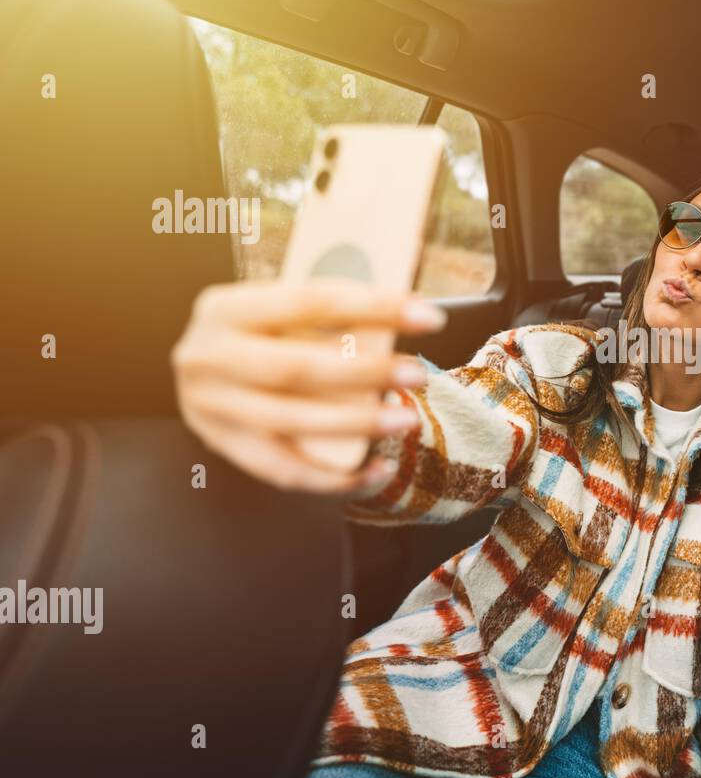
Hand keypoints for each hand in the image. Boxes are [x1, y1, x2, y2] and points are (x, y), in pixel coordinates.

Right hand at [170, 277, 447, 493]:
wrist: (194, 368)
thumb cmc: (255, 333)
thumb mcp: (274, 310)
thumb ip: (326, 314)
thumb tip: (408, 314)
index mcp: (225, 307)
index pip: (310, 301)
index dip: (375, 307)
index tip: (428, 316)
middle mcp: (207, 356)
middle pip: (297, 368)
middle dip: (365, 372)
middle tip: (417, 374)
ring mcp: (210, 406)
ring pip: (291, 421)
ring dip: (356, 424)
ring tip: (405, 421)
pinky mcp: (222, 445)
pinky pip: (284, 470)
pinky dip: (335, 476)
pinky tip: (377, 471)